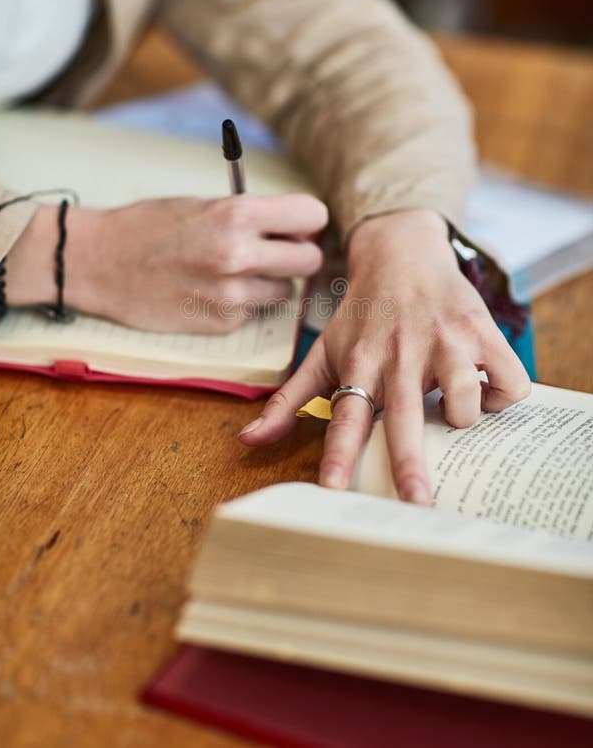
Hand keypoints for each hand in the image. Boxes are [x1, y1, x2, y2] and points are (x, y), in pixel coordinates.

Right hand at [5, 194, 327, 331]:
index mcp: (238, 213)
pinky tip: (214, 290)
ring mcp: (231, 294)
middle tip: (275, 252)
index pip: (313, 216)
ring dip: (272, 283)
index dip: (307, 222)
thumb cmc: (152, 226)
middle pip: (310, 260)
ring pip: (287, 291)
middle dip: (297, 255)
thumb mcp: (206, 204)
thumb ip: (255, 216)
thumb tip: (303, 231)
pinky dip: (245, 303)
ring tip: (237, 271)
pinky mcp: (221, 323)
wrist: (101, 262)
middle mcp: (239, 254)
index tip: (297, 226)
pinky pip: (257, 312)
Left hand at [239, 209, 530, 502]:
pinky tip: (485, 391)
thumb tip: (249, 441)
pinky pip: (508, 381)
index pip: (345, 415)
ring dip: (463, 417)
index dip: (339, 454)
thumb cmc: (362, 314)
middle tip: (416, 502)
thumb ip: (289, 399)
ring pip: (463, 399)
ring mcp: (444, 341)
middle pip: (404, 417)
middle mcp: (400, 354)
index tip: (334, 490)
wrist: (401, 253)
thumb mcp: (322, 351)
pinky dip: (502, 395)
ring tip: (455, 409)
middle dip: (410, 462)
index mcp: (360, 363)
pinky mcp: (480, 331)